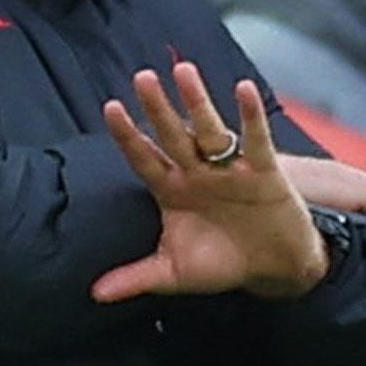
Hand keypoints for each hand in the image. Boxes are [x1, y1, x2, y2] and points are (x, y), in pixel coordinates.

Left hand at [97, 63, 326, 301]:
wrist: (272, 269)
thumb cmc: (221, 264)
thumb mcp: (175, 273)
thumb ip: (137, 278)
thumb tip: (94, 294)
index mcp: (172, 190)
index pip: (144, 158)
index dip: (128, 136)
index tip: (110, 109)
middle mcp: (197, 172)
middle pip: (173, 136)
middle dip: (158, 109)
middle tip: (141, 78)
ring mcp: (229, 168)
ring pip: (211, 130)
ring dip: (198, 101)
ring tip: (184, 71)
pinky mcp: (263, 171)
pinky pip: (256, 139)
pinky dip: (250, 116)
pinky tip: (242, 89)